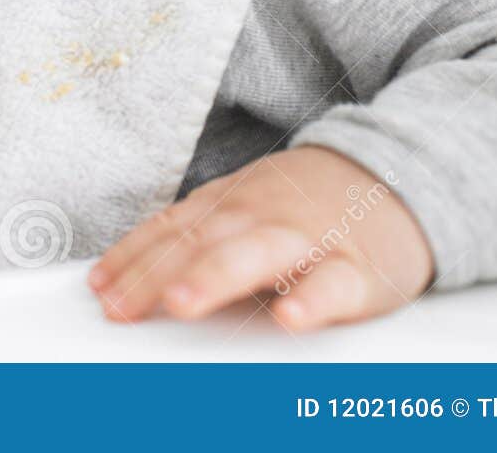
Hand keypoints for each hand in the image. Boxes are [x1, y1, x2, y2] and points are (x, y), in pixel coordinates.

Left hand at [88, 146, 434, 330]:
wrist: (398, 177)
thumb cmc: (306, 203)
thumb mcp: (243, 205)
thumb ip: (192, 233)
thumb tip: (126, 270)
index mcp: (230, 205)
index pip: (170, 230)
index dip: (131, 258)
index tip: (98, 287)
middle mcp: (261, 217)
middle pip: (201, 244)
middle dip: (156, 273)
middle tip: (121, 304)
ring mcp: (308, 240)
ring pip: (258, 256)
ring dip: (216, 277)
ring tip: (182, 303)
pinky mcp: (358, 269)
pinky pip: (333, 286)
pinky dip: (311, 300)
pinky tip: (290, 318)